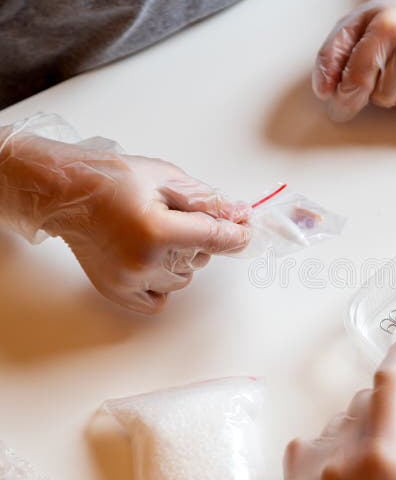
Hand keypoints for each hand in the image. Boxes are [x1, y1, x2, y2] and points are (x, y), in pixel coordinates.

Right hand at [0, 133, 248, 313]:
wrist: (65, 193)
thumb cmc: (112, 180)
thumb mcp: (167, 178)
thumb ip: (207, 201)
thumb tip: (240, 216)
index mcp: (157, 230)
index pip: (214, 239)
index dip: (235, 234)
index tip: (244, 232)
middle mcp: (143, 262)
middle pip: (200, 260)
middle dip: (198, 240)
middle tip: (173, 218)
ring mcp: (129, 281)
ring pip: (183, 280)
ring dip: (180, 261)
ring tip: (156, 236)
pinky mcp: (117, 292)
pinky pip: (158, 301)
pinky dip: (163, 284)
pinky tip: (152, 261)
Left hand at [284, 331, 395, 479]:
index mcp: (383, 457)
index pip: (391, 381)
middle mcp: (338, 457)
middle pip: (367, 401)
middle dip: (391, 416)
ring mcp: (309, 471)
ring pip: (340, 420)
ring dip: (362, 432)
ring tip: (378, 479)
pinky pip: (311, 441)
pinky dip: (332, 449)